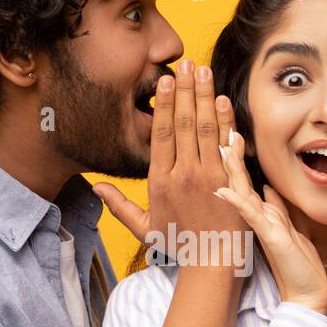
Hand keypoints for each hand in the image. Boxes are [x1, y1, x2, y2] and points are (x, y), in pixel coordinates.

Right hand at [93, 60, 244, 265]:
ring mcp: (210, 178)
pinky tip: (224, 101)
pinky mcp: (232, 183)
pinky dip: (227, 122)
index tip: (166, 79)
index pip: (162, 133)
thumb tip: (95, 187)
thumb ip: (120, 206)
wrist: (210, 264)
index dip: (165, 103)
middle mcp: (184, 175)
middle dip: (186, 90)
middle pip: (185, 123)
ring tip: (204, 70)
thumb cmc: (178, 245)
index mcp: (161, 181)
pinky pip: (229, 146)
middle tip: (187, 62)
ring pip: (206, 129)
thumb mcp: (144, 227)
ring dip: (206, 97)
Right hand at [213, 129, 326, 314]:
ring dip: (232, 172)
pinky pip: (251, 216)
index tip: (231, 135)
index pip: (247, 183)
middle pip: (240, 183)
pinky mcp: (270, 238)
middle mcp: (259, 220)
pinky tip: (223, 189)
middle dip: (232, 157)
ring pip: (242, 194)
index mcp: (265, 216)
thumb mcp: (290, 228)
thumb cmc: (300, 266)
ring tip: (220, 149)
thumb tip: (269, 188)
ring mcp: (262, 228)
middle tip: (222, 131)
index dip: (239, 160)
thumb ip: (277, 208)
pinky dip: (237, 202)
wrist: (307, 295)